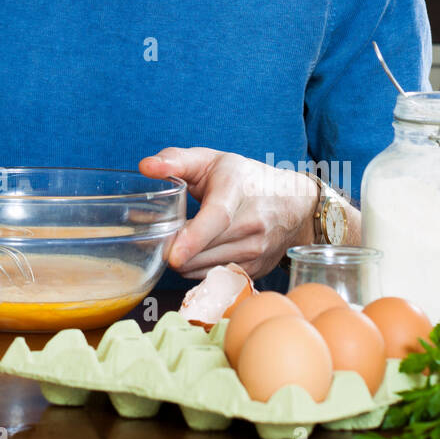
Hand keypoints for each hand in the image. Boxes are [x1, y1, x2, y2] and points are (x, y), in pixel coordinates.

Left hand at [138, 147, 318, 279]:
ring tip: (178, 244)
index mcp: (236, 190)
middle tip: (160, 239)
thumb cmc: (245, 178)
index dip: (194, 238)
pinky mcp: (255, 270)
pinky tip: (194, 256)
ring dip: (185, 263)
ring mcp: (256, 251)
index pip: (217, 218)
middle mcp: (251, 224)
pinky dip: (199, 271)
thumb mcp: (212, 160)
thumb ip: (175, 160)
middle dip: (176, 251)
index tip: (173, 254)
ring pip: (208, 269)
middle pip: (206, 251)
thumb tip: (145, 166)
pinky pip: (217, 278)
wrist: (294, 202)